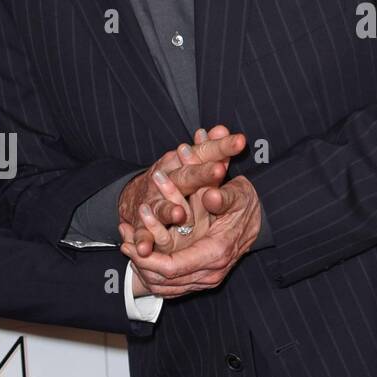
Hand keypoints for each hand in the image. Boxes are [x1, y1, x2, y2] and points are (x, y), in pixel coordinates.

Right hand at [119, 125, 246, 230]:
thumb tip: (222, 128)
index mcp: (181, 162)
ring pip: (161, 206)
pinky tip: (142, 248)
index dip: (222, 147)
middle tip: (219, 170)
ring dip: (168, 209)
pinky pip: (142, 234)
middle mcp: (165, 178)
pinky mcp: (141, 224)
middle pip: (186, 177)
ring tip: (178, 213)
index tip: (240, 142)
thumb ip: (211, 149)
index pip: (205, 152)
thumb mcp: (192, 161)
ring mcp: (152, 202)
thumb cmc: (174, 177)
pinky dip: (141, 240)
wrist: (136, 194)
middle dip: (202, 174)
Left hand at [120, 176, 261, 297]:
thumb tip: (210, 197)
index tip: (128, 243)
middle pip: (165, 280)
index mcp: (216, 253)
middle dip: (140, 262)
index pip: (172, 267)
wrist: (261, 218)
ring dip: (143, 269)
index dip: (146, 258)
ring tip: (127, 245)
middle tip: (122, 241)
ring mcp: (208, 279)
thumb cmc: (244, 202)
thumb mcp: (237, 194)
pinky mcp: (204, 279)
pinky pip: (173, 287)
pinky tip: (141, 256)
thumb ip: (222, 196)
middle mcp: (212, 272)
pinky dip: (154, 274)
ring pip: (166, 287)